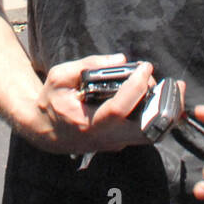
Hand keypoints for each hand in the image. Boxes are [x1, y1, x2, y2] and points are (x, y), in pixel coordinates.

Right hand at [29, 53, 156, 153]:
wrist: (45, 130)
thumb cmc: (52, 101)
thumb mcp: (59, 77)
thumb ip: (87, 65)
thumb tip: (120, 59)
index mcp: (86, 123)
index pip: (118, 109)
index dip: (135, 87)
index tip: (144, 67)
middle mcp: (104, 138)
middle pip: (144, 126)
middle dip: (154, 99)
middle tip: (148, 76)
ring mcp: (114, 144)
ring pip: (149, 132)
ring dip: (158, 107)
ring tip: (154, 85)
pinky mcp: (120, 143)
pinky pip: (143, 130)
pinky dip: (151, 112)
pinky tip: (146, 93)